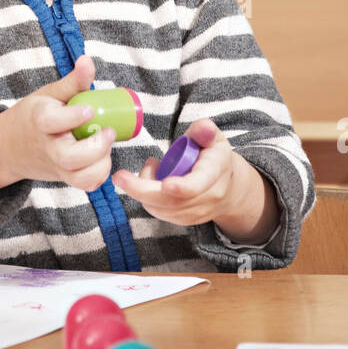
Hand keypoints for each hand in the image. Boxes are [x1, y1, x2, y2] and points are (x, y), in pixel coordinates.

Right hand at [0, 54, 114, 192]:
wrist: (9, 147)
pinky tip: (103, 158)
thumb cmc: (33, 116)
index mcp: (40, 121)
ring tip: (107, 145)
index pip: (52, 121)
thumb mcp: (49, 95)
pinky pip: (84, 185)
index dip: (72, 117)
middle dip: (94, 148)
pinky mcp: (65, 178)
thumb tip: (88, 60)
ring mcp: (57, 166)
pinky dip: (99, 175)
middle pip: (69, 157)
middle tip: (108, 132)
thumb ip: (72, 81)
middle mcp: (48, 148)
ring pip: (79, 177)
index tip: (89, 110)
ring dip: (100, 164)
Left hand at [112, 118, 272, 236]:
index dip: (182, 187)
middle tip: (120, 177)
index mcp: (216, 173)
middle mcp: (209, 197)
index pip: (198, 185)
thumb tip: (203, 127)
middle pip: (173, 201)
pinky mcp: (185, 220)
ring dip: (144, 190)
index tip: (165, 184)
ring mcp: (197, 212)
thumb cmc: (213, 156)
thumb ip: (204, 131)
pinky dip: (148, 199)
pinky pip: (161, 213)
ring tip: (149, 167)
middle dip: (143, 190)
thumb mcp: (212, 138)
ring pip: (163, 209)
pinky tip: (149, 181)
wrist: (227, 186)